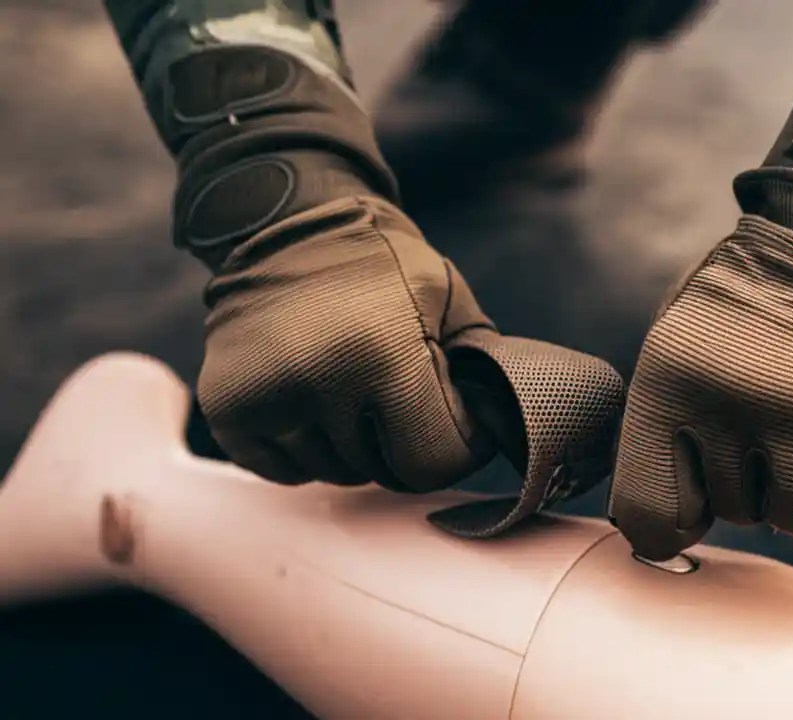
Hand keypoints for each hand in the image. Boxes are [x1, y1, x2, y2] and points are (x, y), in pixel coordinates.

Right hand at [157, 45, 622, 536]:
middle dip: (402, 439)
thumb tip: (521, 438)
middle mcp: (318, 380)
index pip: (433, 463)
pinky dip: (305, 447)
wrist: (288, 224)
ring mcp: (264, 397)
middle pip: (383, 471)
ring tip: (351, 383)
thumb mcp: (452, 305)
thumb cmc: (386, 267)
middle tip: (394, 388)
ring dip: (353, 444)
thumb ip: (485, 374)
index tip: (449, 409)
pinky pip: (284, 470)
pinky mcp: (227, 408)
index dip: (452, 442)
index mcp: (383, 355)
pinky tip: (312, 397)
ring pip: (334, 473)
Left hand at [609, 51, 792, 559]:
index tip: (696, 498)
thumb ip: (666, 435)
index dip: (676, 517)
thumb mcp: (681, 346)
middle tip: (774, 411)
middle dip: (751, 476)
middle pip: (732, 514)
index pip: (648, 515)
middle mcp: (732, 401)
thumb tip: (663, 538)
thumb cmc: (756, 304)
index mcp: (669, 377)